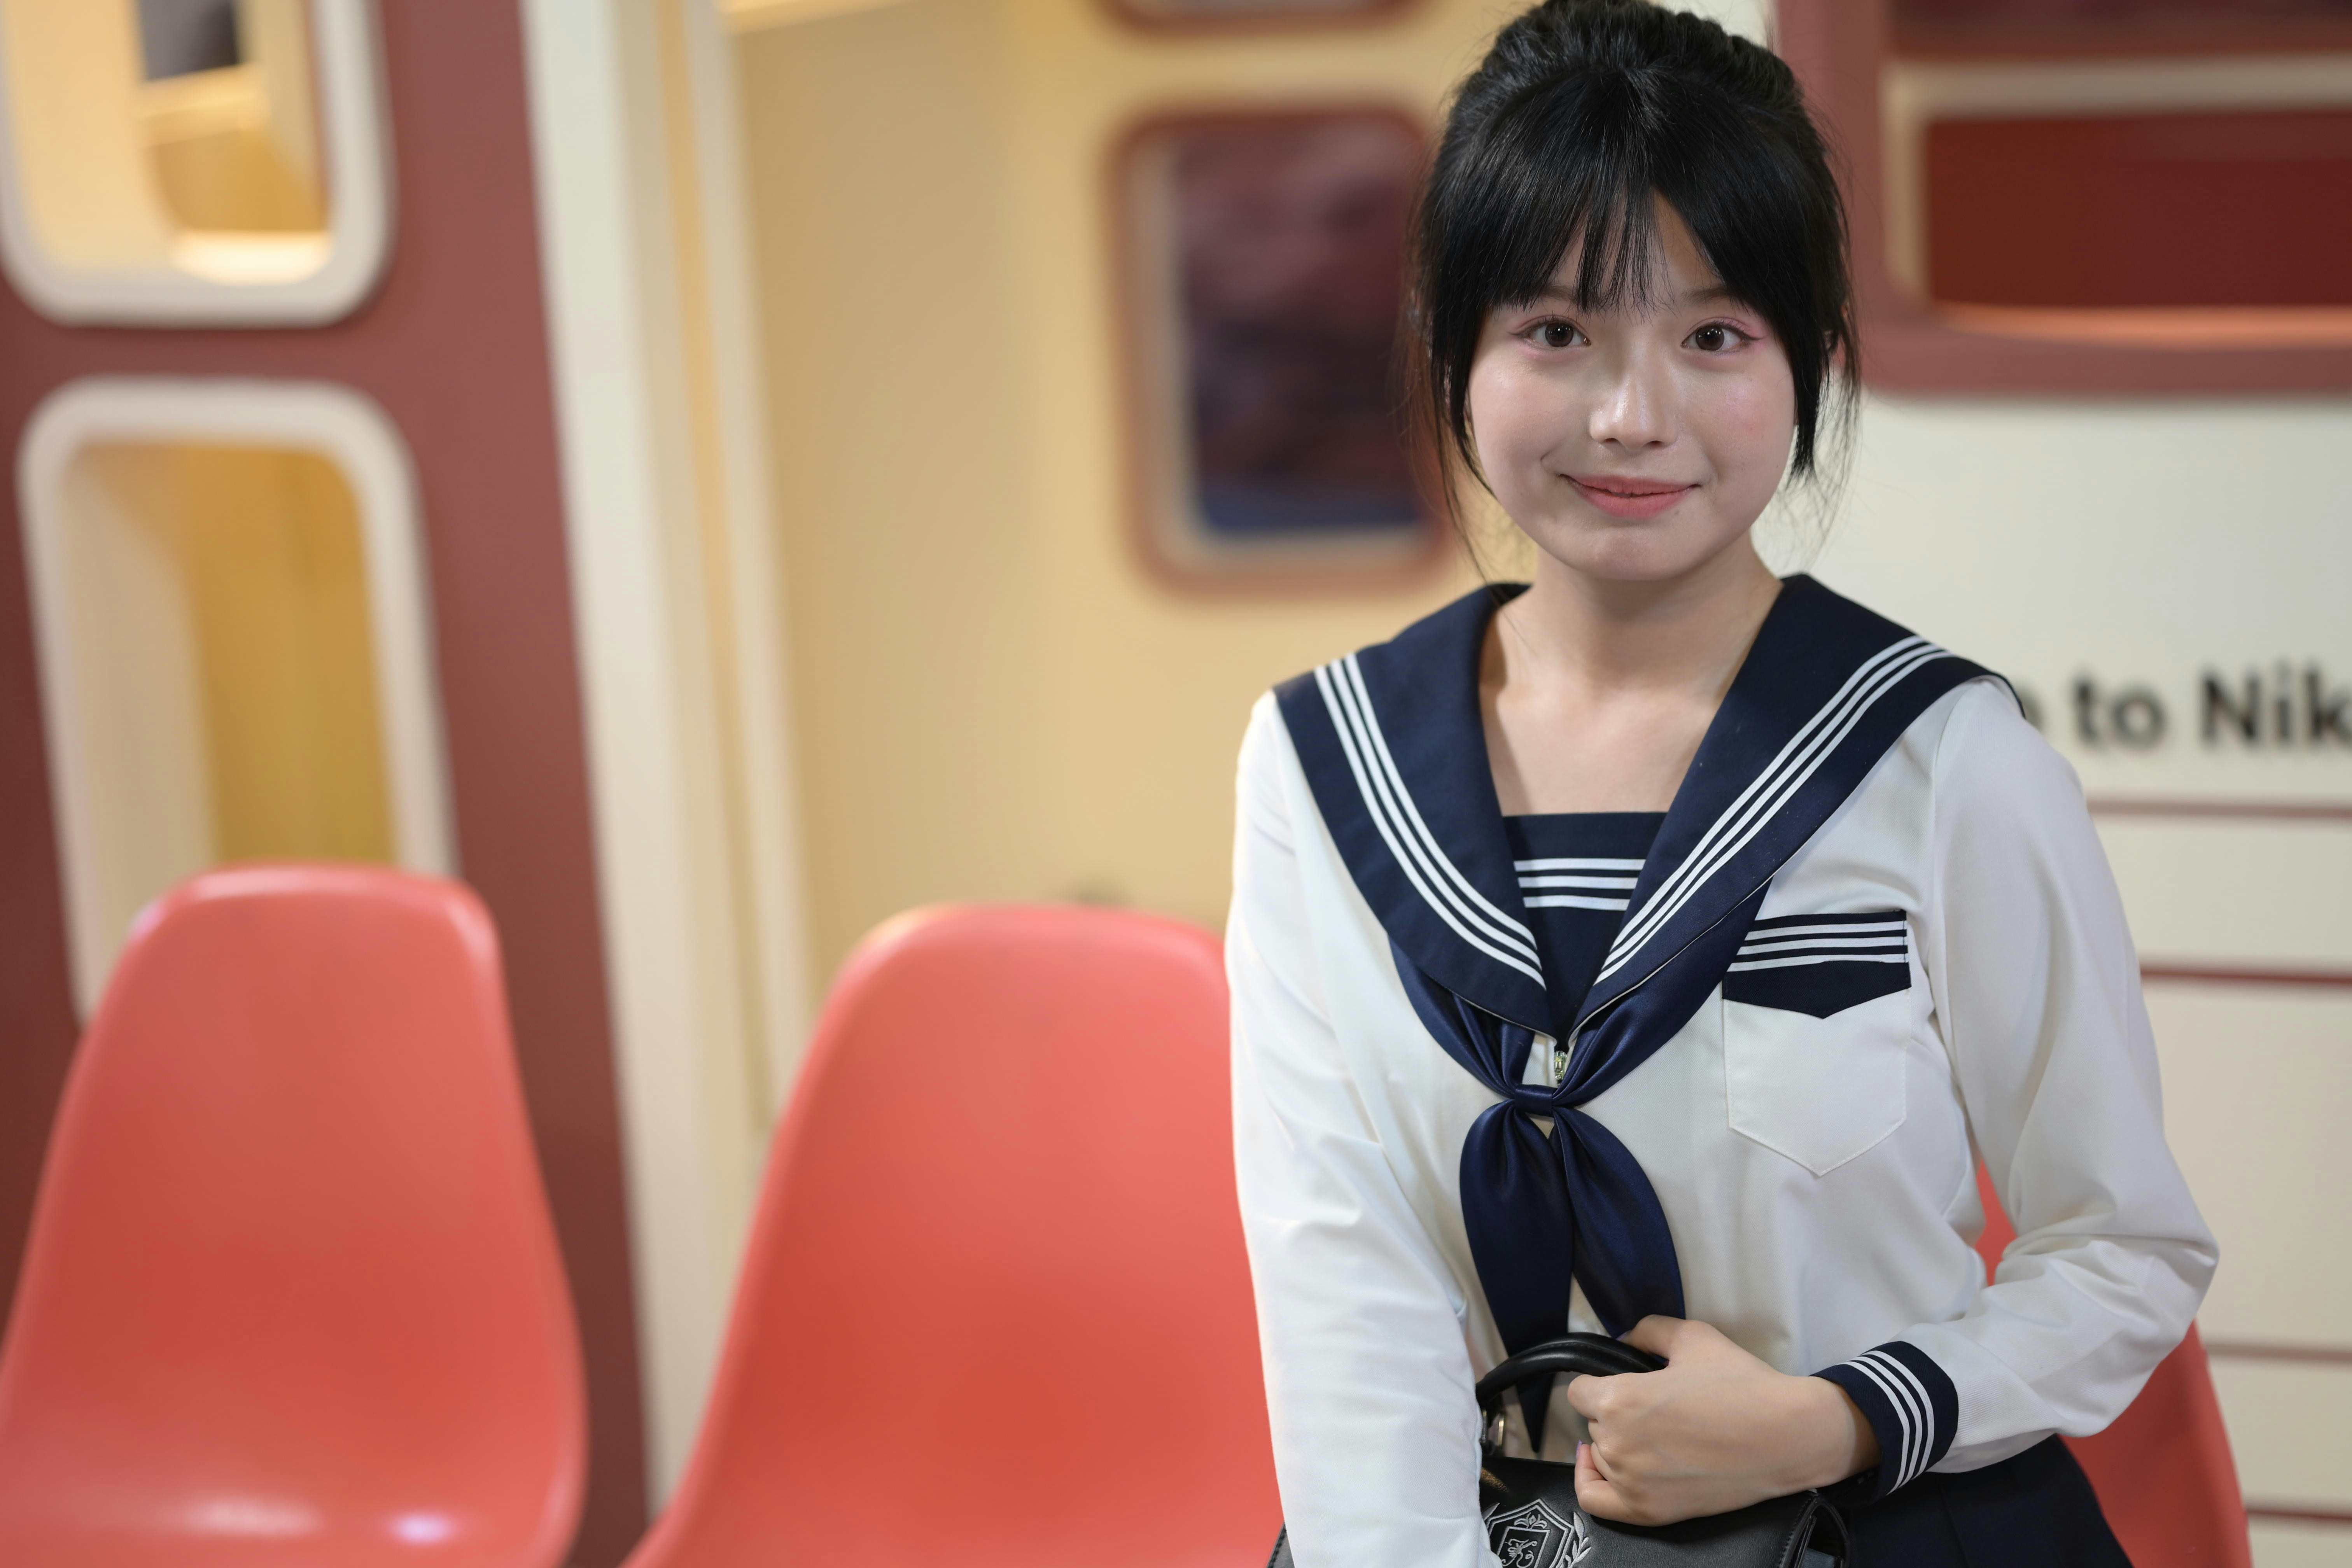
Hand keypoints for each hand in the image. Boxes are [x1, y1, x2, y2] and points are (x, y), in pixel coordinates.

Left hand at [1565, 1316, 1878, 1525]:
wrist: (1786, 1436)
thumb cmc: (1741, 1384)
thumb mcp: (1692, 1337)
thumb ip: (1647, 1331)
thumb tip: (1622, 1340)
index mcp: (1620, 1399)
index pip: (1579, 1390)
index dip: (1600, 1382)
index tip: (1624, 1382)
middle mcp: (1617, 1444)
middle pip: (1594, 1423)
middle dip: (1616, 1412)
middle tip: (1655, 1408)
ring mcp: (1632, 1483)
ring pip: (1601, 1457)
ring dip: (1617, 1444)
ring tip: (1653, 1435)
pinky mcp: (1650, 1511)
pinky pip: (1596, 1501)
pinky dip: (1593, 1481)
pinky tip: (1605, 1467)